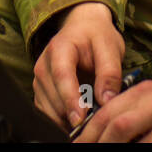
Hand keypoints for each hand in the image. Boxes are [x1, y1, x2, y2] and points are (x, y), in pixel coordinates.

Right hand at [32, 2, 124, 129]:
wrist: (83, 27)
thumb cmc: (97, 36)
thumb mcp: (110, 48)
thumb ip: (110, 73)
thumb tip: (106, 101)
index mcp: (60, 48)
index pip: (61, 76)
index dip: (70, 99)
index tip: (80, 119)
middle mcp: (44, 64)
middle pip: (53, 97)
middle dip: (72, 114)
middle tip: (94, 125)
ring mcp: (40, 79)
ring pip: (49, 109)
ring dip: (67, 120)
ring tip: (90, 121)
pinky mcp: (41, 91)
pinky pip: (48, 113)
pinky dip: (62, 121)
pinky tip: (79, 119)